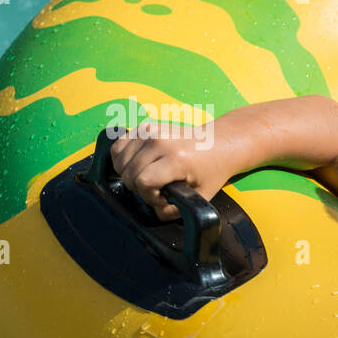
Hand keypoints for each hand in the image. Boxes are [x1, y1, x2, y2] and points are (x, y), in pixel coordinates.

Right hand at [109, 121, 237, 220]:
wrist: (219, 143)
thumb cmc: (211, 170)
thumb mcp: (201, 196)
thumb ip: (176, 210)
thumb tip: (155, 210)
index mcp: (177, 158)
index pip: (143, 182)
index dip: (149, 196)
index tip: (163, 197)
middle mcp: (160, 141)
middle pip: (128, 173)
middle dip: (139, 188)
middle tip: (158, 189)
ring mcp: (150, 131)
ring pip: (119, 161)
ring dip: (129, 175)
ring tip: (150, 177)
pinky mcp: (144, 127)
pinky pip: (117, 147)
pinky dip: (122, 160)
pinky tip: (139, 166)